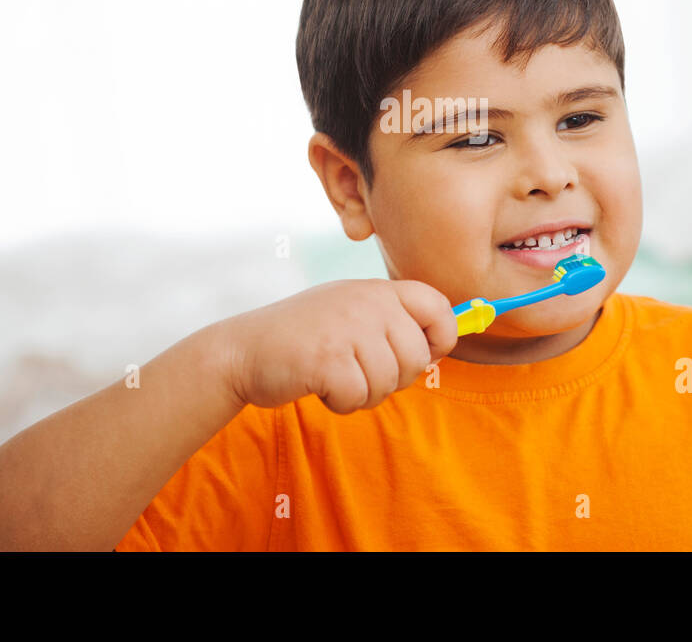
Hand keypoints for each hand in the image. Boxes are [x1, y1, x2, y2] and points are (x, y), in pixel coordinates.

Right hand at [219, 279, 457, 413]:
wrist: (242, 350)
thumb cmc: (304, 337)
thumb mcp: (351, 311)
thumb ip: (393, 319)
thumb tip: (448, 339)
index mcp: (377, 289)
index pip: (438, 306)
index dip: (440, 338)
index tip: (423, 353)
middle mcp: (367, 301)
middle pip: (417, 357)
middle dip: (393, 378)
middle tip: (359, 372)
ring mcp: (347, 328)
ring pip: (389, 382)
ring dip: (364, 393)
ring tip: (334, 375)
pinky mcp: (328, 358)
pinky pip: (359, 397)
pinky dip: (341, 402)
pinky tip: (318, 384)